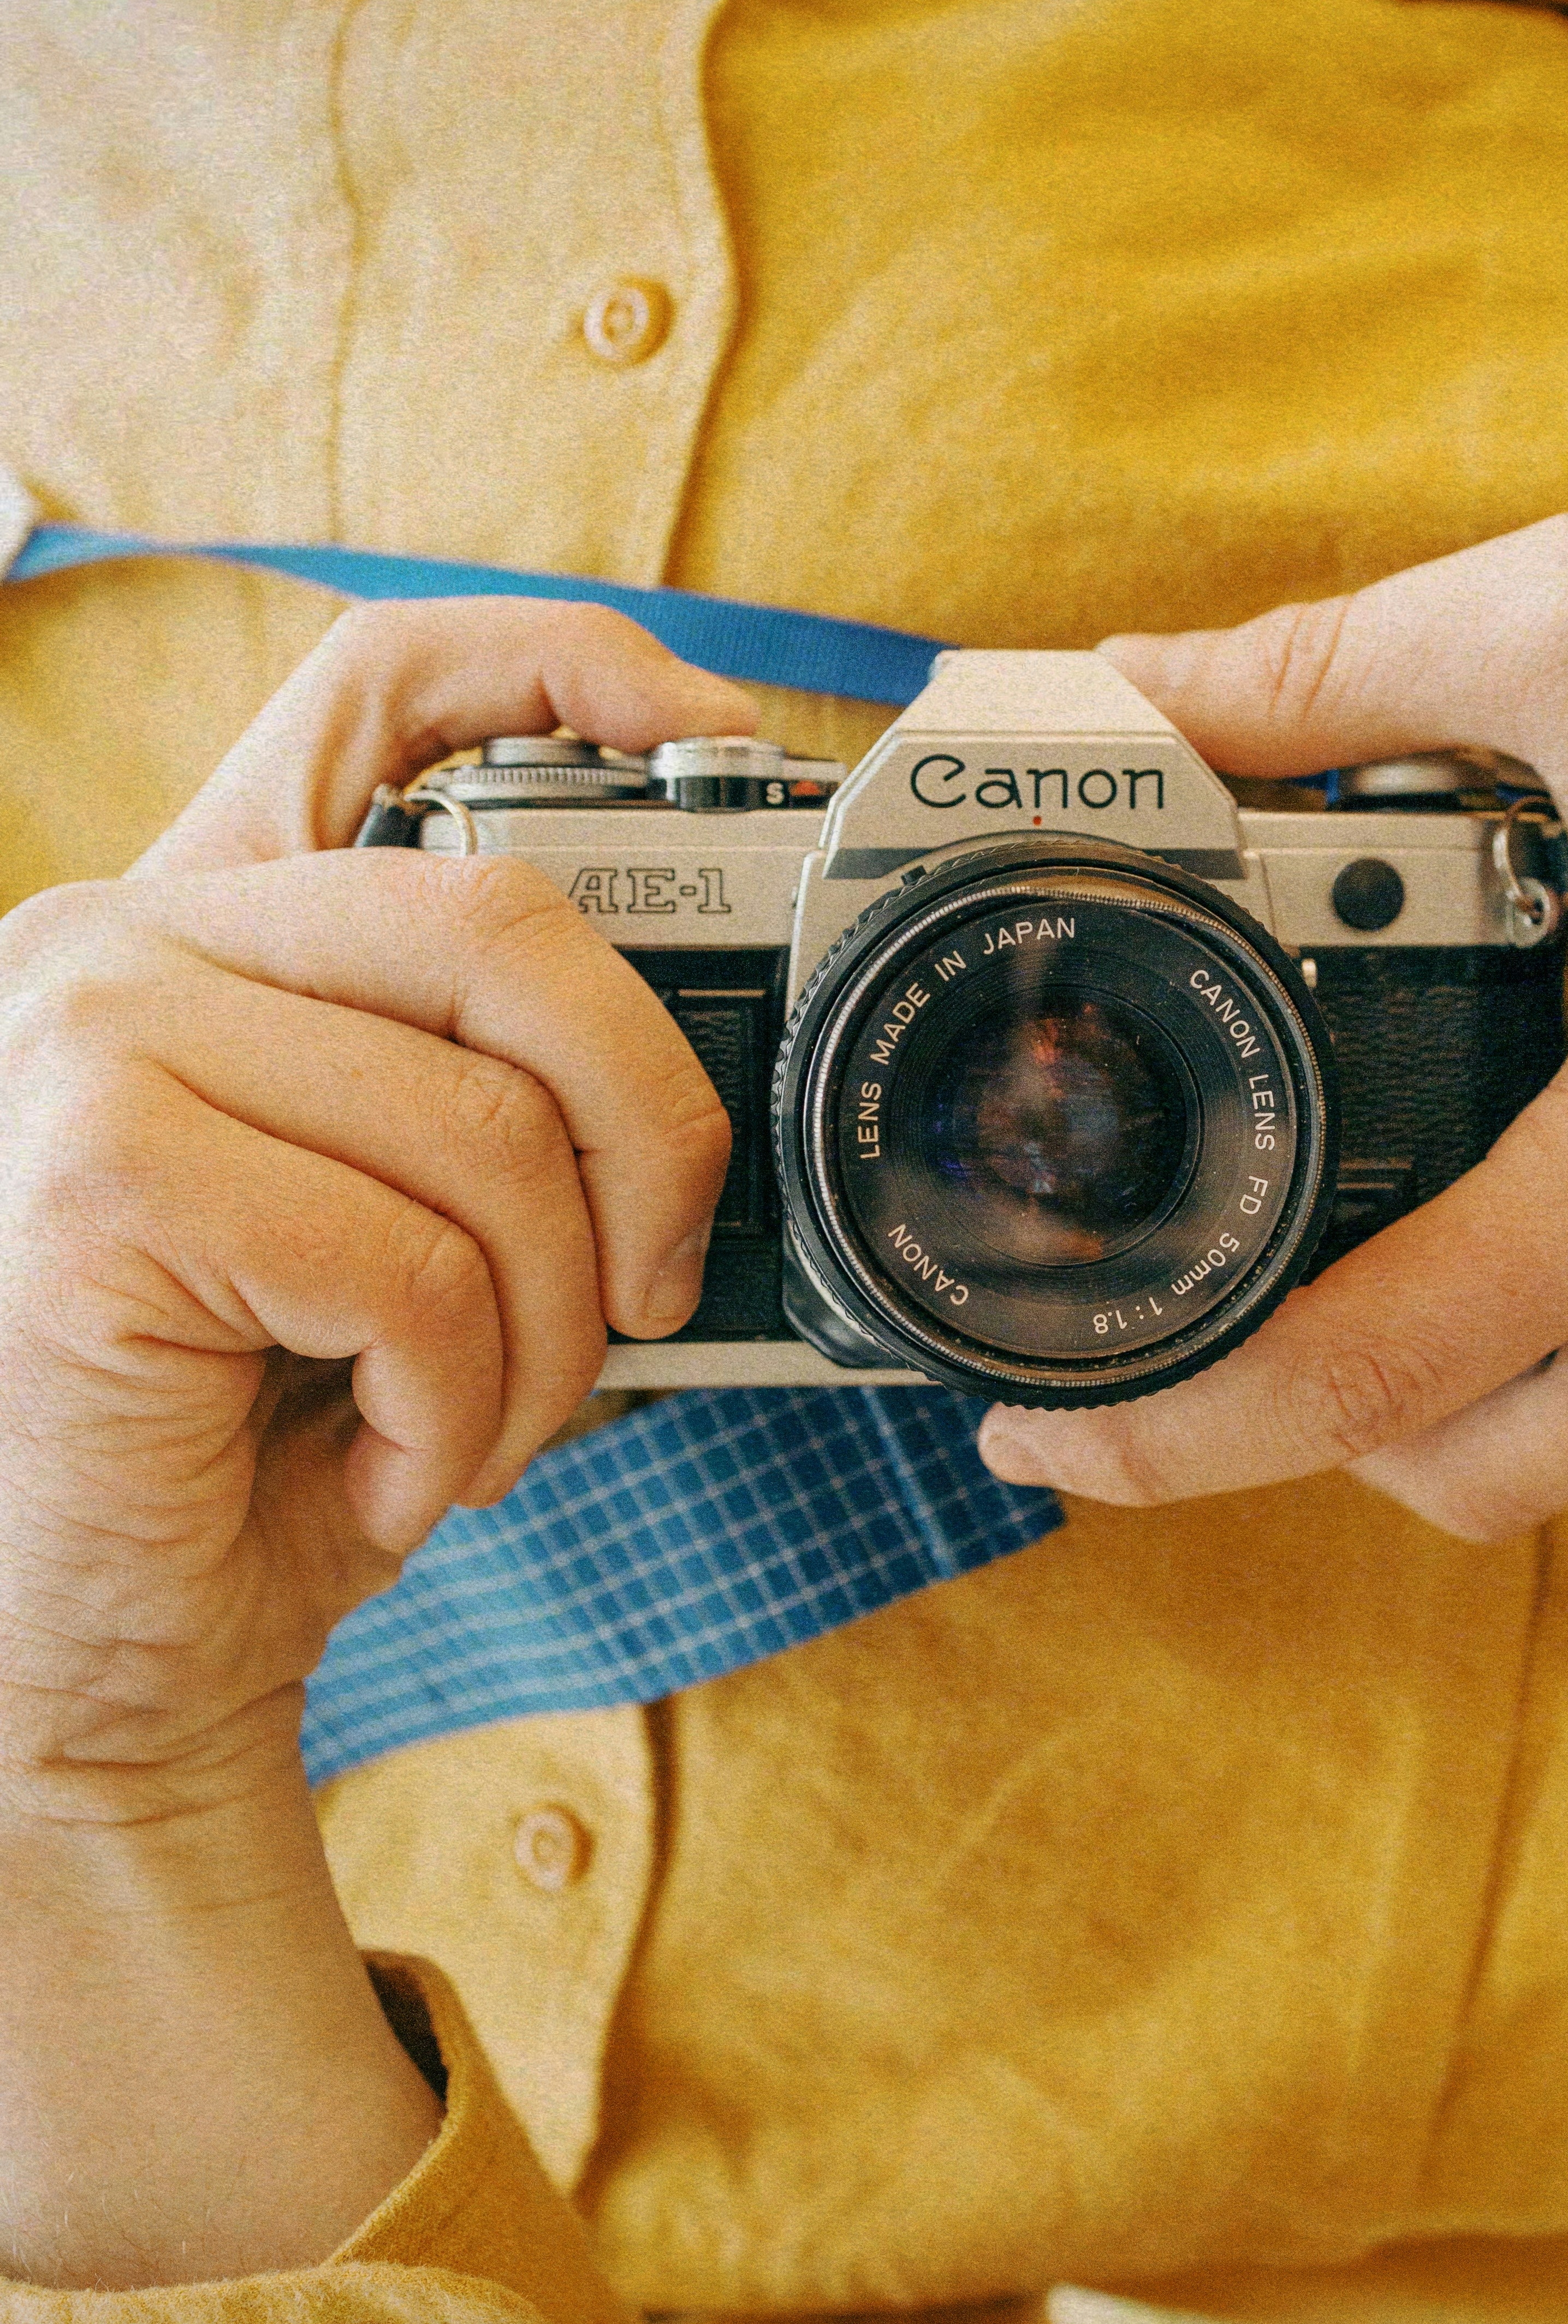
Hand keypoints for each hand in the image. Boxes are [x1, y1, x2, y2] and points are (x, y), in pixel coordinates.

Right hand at [0, 596, 754, 1807]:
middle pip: (506, 922)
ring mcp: (89, 1041)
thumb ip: (496, 1094)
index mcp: (209, 921)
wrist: (94, 1652)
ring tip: (491, 1422)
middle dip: (654, 1123)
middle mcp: (124, 939)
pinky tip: (400, 1469)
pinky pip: (414, 1270)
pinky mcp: (95, 1182)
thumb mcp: (401, 1222)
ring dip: (551, 1329)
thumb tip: (720, 1062)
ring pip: (485, 1131)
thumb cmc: (268, 1437)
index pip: (385, 687)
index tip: (722, 749)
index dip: (572, 671)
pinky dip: (464, 1406)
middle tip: (664, 1280)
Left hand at [979, 404, 1567, 1536]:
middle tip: (1189, 1340)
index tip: (1047, 1434)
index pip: (1370, 1372)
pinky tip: (1540, 1264)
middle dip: (1296, 1436)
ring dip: (1452, 1419)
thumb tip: (1124, 697)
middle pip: (1471, 1474)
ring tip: (1353, 1292)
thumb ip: (1320, 678)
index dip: (1172, 1430)